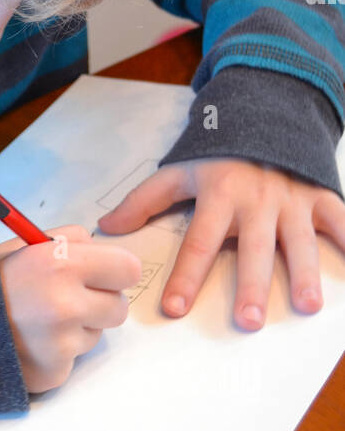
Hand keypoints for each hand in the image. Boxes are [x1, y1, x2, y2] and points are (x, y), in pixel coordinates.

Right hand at [0, 224, 141, 392]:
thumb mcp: (22, 246)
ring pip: (97, 334)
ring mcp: (61, 343)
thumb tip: (101, 250)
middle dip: (99, 302)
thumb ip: (67, 242)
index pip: (128, 269)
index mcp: (59, 263)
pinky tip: (32, 343)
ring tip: (40, 321)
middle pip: (119, 306)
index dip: (114, 271)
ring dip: (78, 328)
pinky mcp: (55, 371)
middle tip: (67, 299)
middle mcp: (65, 303)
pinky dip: (59, 352)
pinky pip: (75, 358)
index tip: (100, 274)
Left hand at [96, 158, 344, 329]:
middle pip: (252, 248)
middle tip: (247, 321)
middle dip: (251, 285)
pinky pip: (341, 222)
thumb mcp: (180, 169)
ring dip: (304, 273)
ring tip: (307, 305)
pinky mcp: (322, 195)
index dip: (186, 276)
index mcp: (219, 195)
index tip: (175, 308)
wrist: (267, 109)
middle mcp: (257, 200)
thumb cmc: (220, 151)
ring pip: (300, 241)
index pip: (198, 242)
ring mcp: (293, 199)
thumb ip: (145, 199)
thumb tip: (108, 226)